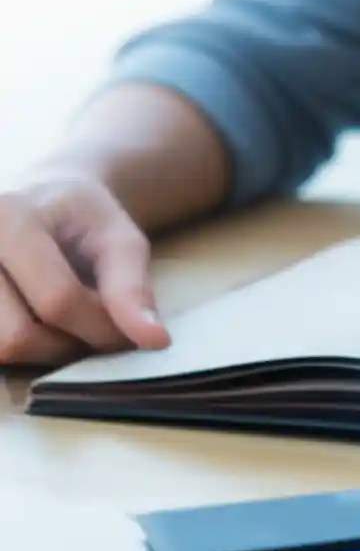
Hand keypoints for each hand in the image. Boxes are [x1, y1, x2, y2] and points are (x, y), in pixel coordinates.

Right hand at [0, 167, 169, 365]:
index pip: (58, 300)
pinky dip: (22, 347)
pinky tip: (39, 324)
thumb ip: (133, 287)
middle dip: (68, 345)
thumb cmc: (83, 219)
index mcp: (9, 218)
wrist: (40, 198)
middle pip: (17, 336)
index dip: (101, 329)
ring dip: (43, 352)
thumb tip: (154, 341)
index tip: (128, 331)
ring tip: (66, 324)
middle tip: (94, 326)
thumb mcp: (120, 239)